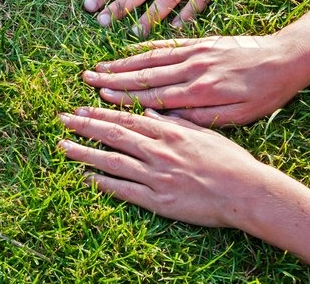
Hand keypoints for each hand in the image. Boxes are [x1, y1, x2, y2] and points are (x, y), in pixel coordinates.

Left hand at [58, 107, 269, 227]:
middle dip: (84, 126)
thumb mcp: (201, 132)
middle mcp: (158, 151)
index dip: (99, 113)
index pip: (125, 118)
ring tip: (63, 146)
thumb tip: (146, 110)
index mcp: (169, 132)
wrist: (248, 192)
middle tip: (62, 120)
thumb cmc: (229, 160)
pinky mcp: (159, 201)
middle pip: (113, 135)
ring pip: (112, 160)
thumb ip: (172, 121)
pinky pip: (124, 190)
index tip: (79, 108)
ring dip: (84, 153)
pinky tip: (85, 178)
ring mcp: (156, 176)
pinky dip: (103, 183)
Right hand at [82, 35, 309, 126]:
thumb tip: (168, 120)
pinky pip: (167, 43)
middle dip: (113, 78)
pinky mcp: (199, 41)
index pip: (155, 96)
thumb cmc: (266, 93)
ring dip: (122, 63)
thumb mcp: (240, 116)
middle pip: (145, 74)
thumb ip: (202, 117)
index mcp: (201, 91)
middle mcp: (193, 68)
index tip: (101, 98)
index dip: (125, 97)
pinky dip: (144, 47)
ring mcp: (194, 51)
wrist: (287, 57)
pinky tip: (127, 51)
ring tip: (99, 67)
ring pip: (151, 58)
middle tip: (87, 80)